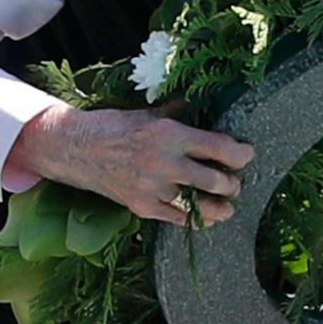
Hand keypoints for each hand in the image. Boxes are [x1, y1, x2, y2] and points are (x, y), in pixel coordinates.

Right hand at [9, 102, 254, 226]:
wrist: (75, 148)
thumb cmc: (114, 126)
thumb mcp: (148, 113)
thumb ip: (179, 113)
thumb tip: (204, 105)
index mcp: (170, 134)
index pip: (220, 148)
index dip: (241, 154)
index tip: (247, 154)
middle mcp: (165, 163)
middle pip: (217, 181)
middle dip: (232, 183)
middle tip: (234, 181)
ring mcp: (154, 188)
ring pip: (202, 205)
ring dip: (221, 206)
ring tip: (227, 205)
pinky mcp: (142, 207)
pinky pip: (179, 219)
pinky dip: (196, 219)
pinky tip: (204, 216)